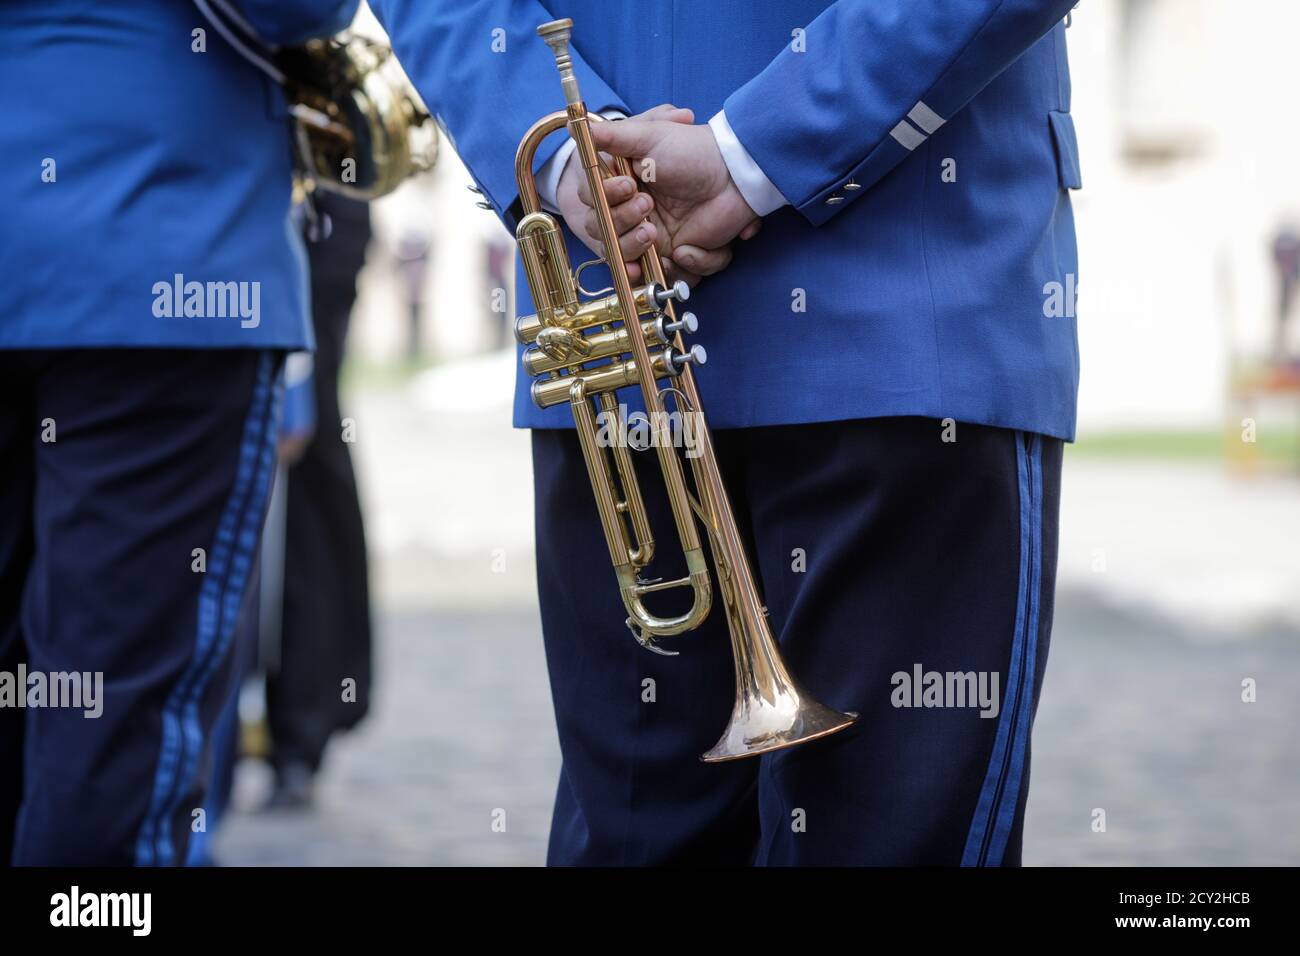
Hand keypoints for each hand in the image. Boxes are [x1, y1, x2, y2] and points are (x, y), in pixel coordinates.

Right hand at [585, 109, 760, 279]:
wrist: (733, 175)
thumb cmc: (692, 151)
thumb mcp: (652, 135)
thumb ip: (615, 134)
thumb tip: (580, 131)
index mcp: (620, 183)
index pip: (591, 198)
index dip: (602, 197)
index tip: (626, 186)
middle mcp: (630, 211)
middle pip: (603, 231)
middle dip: (619, 222)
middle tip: (646, 206)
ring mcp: (650, 236)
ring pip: (624, 256)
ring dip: (633, 247)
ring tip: (654, 233)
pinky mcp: (672, 256)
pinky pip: (660, 275)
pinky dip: (670, 271)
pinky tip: (680, 255)